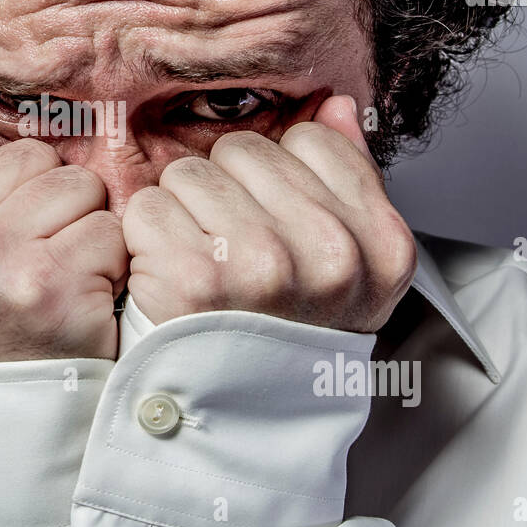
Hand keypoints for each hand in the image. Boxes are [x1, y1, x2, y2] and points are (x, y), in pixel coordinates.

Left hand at [121, 95, 417, 332]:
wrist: (239, 421)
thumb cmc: (285, 331)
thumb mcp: (349, 264)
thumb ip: (348, 177)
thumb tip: (333, 104)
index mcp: (381, 244)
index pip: (309, 140)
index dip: (277, 176)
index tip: (275, 225)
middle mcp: (330, 254)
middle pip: (243, 151)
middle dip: (225, 191)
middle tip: (230, 251)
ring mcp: (264, 266)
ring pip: (189, 173)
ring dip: (181, 213)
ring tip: (201, 264)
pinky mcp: (196, 279)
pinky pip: (147, 206)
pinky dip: (145, 239)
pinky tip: (169, 277)